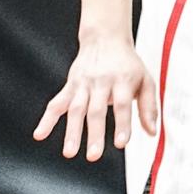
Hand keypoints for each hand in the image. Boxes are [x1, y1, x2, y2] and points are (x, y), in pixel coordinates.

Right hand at [33, 31, 157, 160]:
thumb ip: (148, 107)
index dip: (122, 124)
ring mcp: (83, 84)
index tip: (121, 143)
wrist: (105, 38)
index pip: (122, 104)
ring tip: (69, 153)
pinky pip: (57, 102)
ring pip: (76, 109)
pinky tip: (40, 134)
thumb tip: (152, 133)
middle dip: (94, 134)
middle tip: (94, 156)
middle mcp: (101, 82)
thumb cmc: (128, 64)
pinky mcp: (70, 85)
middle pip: (96, 110)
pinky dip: (47, 119)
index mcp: (123, 80)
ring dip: (71, 132)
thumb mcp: (146, 80)